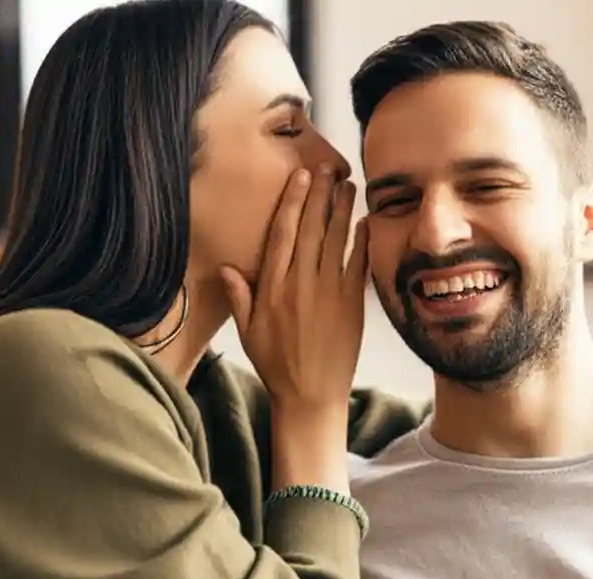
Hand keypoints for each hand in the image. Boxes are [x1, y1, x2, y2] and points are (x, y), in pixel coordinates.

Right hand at [220, 167, 367, 492]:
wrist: (311, 396)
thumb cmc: (277, 365)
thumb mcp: (249, 332)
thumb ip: (241, 298)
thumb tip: (227, 268)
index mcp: (272, 288)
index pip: (282, 234)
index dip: (292, 201)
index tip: (300, 177)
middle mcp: (300, 284)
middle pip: (311, 228)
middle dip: (320, 194)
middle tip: (328, 167)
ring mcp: (328, 293)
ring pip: (336, 240)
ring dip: (342, 209)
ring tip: (348, 184)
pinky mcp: (352, 306)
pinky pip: (358, 265)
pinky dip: (362, 241)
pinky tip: (365, 221)